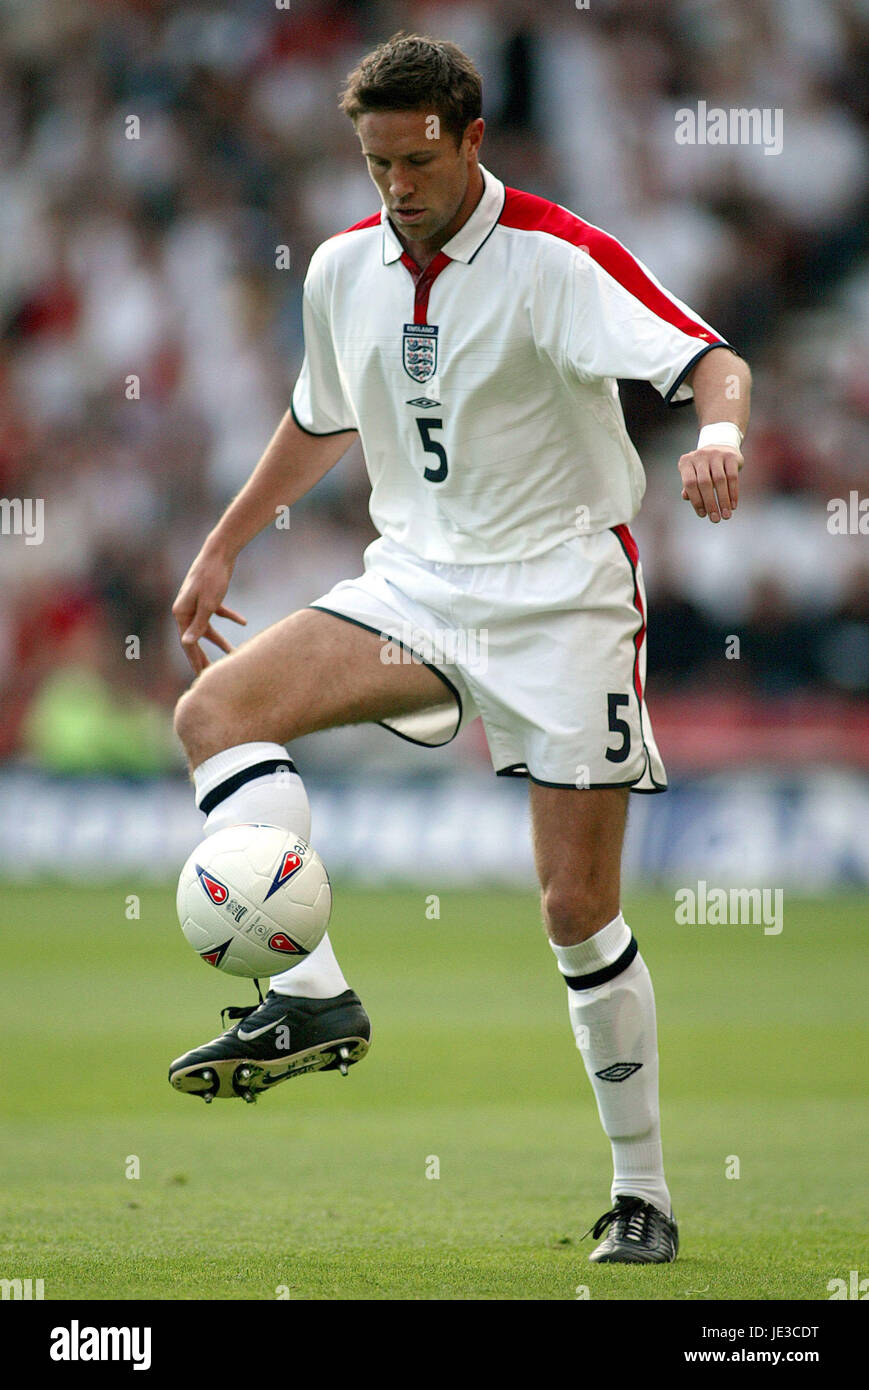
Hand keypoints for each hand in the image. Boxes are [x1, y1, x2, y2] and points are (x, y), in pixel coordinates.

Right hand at [172, 545, 246, 674]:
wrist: (219, 552)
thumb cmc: (212, 577)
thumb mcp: (208, 604)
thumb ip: (198, 625)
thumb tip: (186, 644)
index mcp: (181, 612)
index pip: (187, 642)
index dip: (194, 660)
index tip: (202, 676)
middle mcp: (186, 609)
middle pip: (195, 638)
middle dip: (204, 655)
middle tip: (212, 674)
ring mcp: (197, 603)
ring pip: (208, 628)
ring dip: (220, 640)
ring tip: (233, 652)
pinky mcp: (209, 597)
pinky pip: (218, 613)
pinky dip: (230, 618)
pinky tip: (243, 622)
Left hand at [678, 445, 741, 521]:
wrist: (721, 447)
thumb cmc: (703, 468)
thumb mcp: (693, 475)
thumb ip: (689, 487)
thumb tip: (686, 497)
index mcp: (686, 462)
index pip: (690, 484)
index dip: (696, 501)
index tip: (703, 515)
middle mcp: (700, 456)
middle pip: (705, 483)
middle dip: (710, 504)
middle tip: (715, 519)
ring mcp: (716, 454)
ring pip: (720, 481)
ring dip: (723, 501)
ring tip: (726, 516)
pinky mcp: (730, 456)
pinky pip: (733, 477)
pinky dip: (733, 493)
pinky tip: (733, 505)